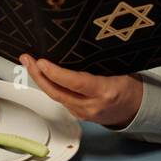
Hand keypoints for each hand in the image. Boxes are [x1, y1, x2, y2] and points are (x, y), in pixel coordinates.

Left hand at [19, 54, 142, 127]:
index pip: (76, 83)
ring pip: (56, 97)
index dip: (56, 73)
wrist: (134, 109)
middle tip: (27, 59)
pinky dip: (49, 87)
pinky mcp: (77, 115)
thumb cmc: (128, 87)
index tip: (41, 62)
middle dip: (39, 75)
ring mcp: (83, 113)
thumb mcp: (119, 70)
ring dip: (40, 80)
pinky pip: (60, 99)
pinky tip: (41, 76)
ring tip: (29, 64)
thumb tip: (74, 45)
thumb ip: (98, 63)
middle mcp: (92, 105)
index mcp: (105, 91)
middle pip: (58, 93)